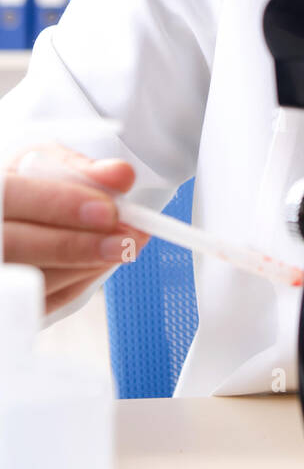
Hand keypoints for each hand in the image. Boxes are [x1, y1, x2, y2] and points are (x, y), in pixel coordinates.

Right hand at [2, 142, 150, 312]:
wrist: (10, 216)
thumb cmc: (26, 187)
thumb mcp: (46, 165)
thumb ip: (81, 169)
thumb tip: (122, 175)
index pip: (10, 197)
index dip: (59, 204)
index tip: (108, 210)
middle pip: (15, 245)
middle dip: (79, 244)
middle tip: (127, 239)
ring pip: (31, 279)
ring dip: (86, 265)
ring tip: (125, 246)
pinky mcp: (7, 303)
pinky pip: (42, 301)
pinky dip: (78, 281)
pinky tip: (102, 262)